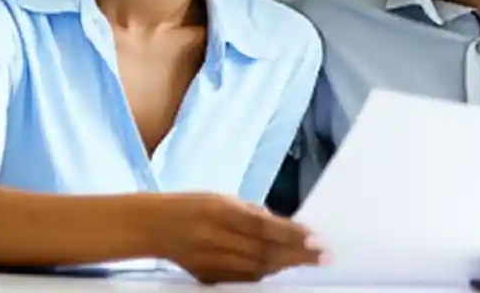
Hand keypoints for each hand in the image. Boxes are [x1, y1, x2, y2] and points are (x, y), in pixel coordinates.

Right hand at [147, 193, 327, 283]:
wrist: (154, 226)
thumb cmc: (194, 206)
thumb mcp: (224, 199)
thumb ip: (255, 214)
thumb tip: (288, 228)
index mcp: (219, 212)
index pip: (263, 228)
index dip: (291, 236)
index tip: (317, 240)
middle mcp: (215, 238)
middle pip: (263, 252)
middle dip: (297, 255)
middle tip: (324, 256)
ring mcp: (211, 261)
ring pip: (256, 269)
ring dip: (285, 265)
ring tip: (309, 260)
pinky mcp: (208, 277)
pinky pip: (243, 279)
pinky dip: (265, 273)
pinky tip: (281, 267)